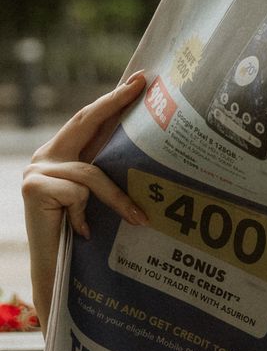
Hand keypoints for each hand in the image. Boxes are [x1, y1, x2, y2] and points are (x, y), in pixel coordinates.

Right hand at [21, 72, 150, 331]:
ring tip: (136, 219)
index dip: (113, 99)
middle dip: (115, 101)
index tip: (140, 79)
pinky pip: (80, 191)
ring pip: (92, 171)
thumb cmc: (82, 236)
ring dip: (118, 198)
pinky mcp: (33, 187)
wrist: (54, 271)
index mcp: (62, 155)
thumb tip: (149, 149)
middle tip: (142, 84)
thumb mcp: (99, 198)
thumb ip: (109, 172)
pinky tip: (83, 231)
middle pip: (85, 121)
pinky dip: (89, 212)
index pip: (90, 120)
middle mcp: (46, 156)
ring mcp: (37, 170)